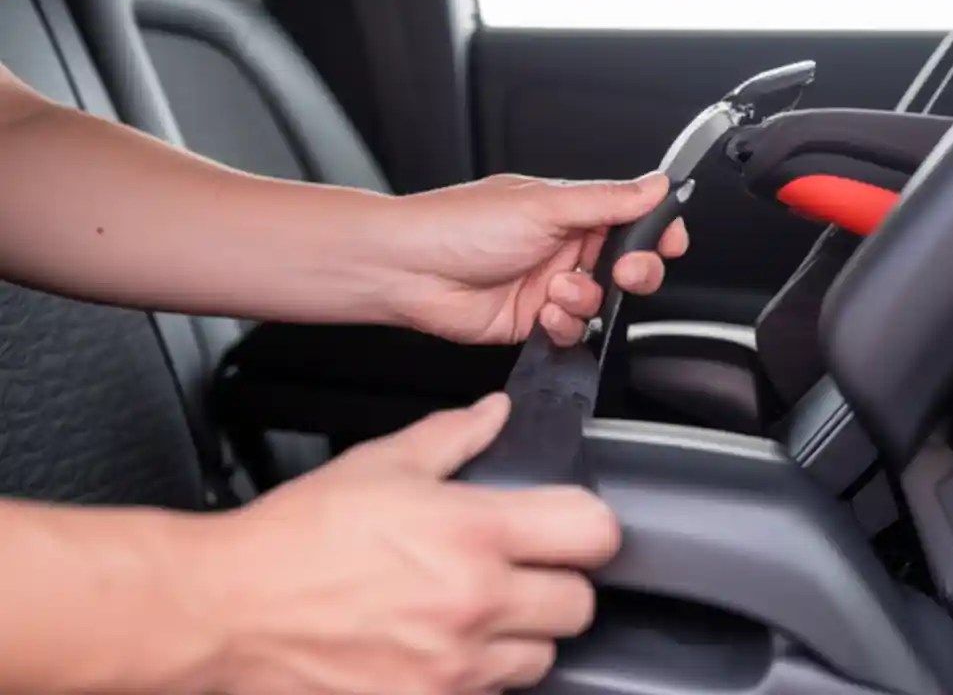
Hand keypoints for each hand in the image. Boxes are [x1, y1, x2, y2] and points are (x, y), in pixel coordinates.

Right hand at [188, 394, 620, 693]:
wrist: (227, 611)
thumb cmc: (295, 539)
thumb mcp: (379, 465)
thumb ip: (454, 437)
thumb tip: (497, 415)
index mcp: (474, 532)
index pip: (594, 532)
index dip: (588, 528)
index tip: (571, 529)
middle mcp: (476, 602)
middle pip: (580, 605)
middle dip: (556, 586)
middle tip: (519, 574)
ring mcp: (456, 667)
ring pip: (542, 659)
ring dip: (521, 638)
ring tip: (474, 616)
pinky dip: (478, 678)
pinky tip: (442, 650)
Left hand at [383, 172, 687, 345]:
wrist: (408, 269)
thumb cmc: (460, 224)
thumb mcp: (545, 205)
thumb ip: (608, 200)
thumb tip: (658, 184)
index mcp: (569, 209)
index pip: (631, 217)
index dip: (657, 230)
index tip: (671, 241)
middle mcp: (563, 246)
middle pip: (627, 265)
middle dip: (634, 272)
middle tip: (625, 272)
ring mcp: (549, 285)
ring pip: (601, 302)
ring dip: (586, 299)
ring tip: (557, 290)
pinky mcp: (534, 321)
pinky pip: (572, 329)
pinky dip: (565, 325)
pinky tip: (543, 314)